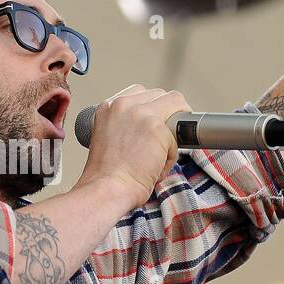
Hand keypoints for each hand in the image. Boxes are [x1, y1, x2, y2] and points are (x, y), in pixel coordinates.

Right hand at [75, 85, 190, 209]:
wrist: (105, 190)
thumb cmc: (105, 176)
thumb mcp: (106, 139)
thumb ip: (124, 126)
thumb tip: (148, 129)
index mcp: (108, 107)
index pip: (140, 93)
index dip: (152, 109)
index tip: (153, 125)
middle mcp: (124, 105)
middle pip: (160, 94)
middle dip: (166, 114)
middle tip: (162, 139)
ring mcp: (142, 114)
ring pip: (176, 104)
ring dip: (173, 128)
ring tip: (159, 152)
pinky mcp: (158, 128)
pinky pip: (177, 138)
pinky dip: (170, 155)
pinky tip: (156, 167)